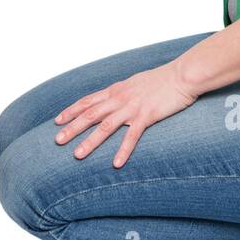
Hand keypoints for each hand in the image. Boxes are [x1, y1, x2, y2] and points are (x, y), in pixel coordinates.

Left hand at [52, 61, 197, 167]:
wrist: (182, 75)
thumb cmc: (161, 80)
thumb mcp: (135, 83)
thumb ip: (121, 92)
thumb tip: (111, 98)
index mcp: (116, 90)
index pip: (88, 101)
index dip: (71, 111)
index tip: (58, 121)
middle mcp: (120, 98)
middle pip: (90, 114)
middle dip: (72, 128)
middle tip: (57, 140)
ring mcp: (132, 107)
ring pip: (106, 126)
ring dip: (90, 141)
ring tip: (77, 155)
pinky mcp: (147, 115)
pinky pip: (132, 136)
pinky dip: (123, 150)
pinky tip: (115, 163)